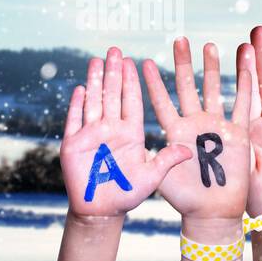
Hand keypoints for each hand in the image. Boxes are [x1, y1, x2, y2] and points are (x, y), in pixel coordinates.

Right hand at [61, 47, 190, 217]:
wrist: (102, 211)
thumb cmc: (128, 194)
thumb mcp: (153, 177)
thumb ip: (167, 161)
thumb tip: (188, 150)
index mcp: (131, 133)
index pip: (133, 101)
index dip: (133, 82)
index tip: (135, 62)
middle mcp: (112, 129)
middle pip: (112, 95)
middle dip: (113, 73)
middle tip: (115, 50)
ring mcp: (92, 134)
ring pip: (94, 101)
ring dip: (94, 81)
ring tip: (97, 60)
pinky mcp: (73, 143)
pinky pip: (75, 119)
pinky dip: (77, 104)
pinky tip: (80, 88)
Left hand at [143, 38, 249, 219]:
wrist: (213, 212)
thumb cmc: (186, 199)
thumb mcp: (165, 178)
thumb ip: (164, 158)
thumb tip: (168, 144)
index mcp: (174, 132)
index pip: (161, 101)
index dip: (153, 83)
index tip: (144, 63)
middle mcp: (195, 125)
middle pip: (188, 87)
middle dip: (184, 64)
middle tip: (179, 40)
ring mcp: (216, 127)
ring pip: (214, 90)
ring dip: (212, 68)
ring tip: (210, 45)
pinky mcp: (237, 134)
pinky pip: (242, 106)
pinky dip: (245, 86)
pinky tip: (246, 65)